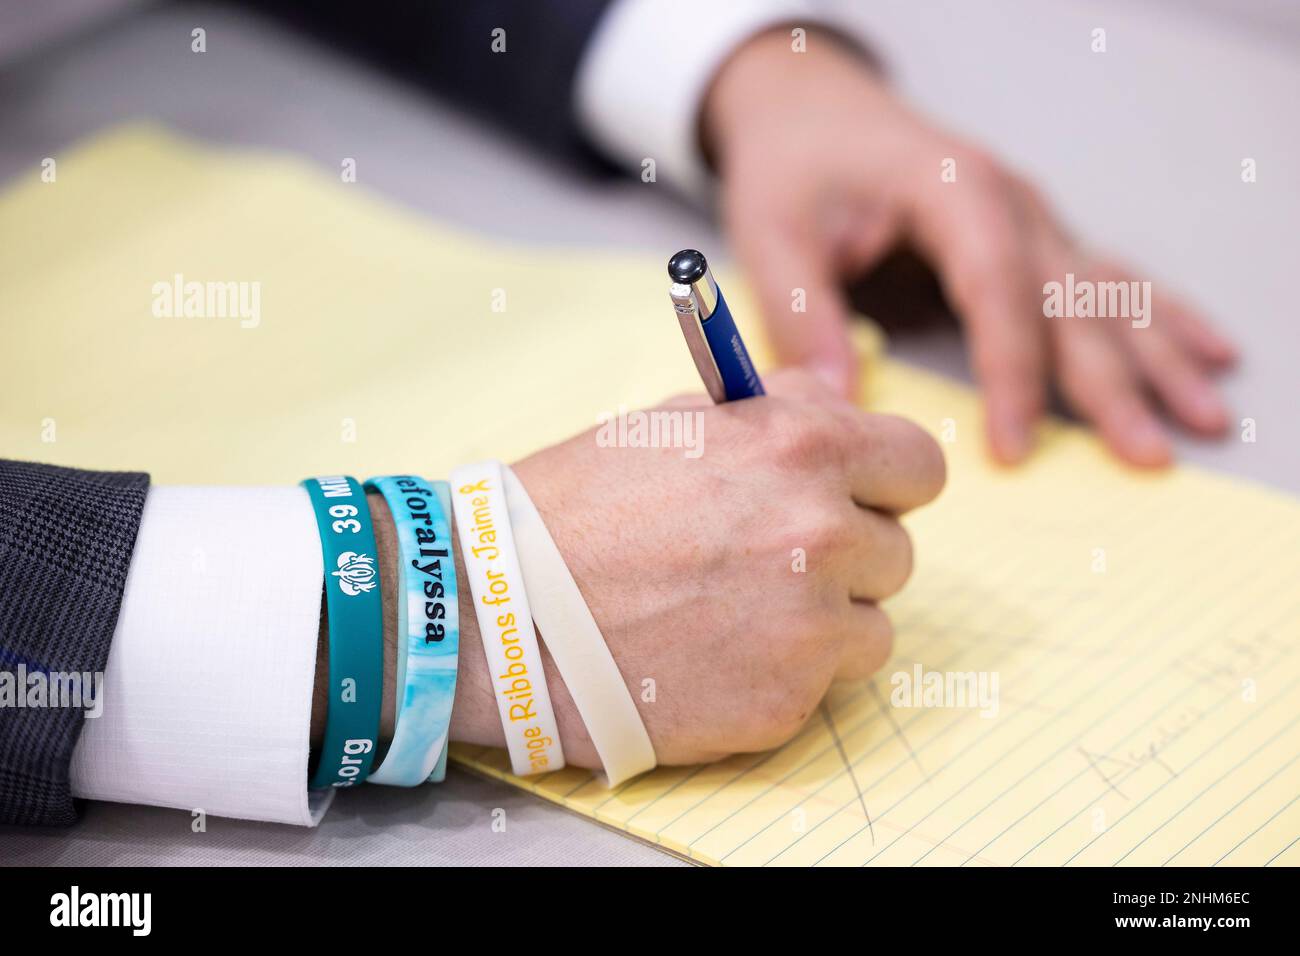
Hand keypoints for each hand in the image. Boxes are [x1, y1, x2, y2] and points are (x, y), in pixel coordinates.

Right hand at [457, 369, 944, 766]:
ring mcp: (808, 628)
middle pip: (896, 551)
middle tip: (770, 561)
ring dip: (823, 620)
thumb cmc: (578, 506)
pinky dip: (780, 674)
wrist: (500, 612)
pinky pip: (822, 685)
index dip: (886, 482)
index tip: (859, 497)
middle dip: (845, 554)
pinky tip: (713, 656)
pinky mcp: (784, 703)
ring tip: (737, 614)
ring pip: (871, 626)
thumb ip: (781, 413)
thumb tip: (843, 413)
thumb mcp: (679, 421)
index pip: (920, 466)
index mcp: (803, 450)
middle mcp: (823, 535)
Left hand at [702, 29, 1236, 466]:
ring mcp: (1031, 217)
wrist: (810, 108)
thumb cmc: (794, 166)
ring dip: (1156, 355)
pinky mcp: (1033, 236)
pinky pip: (1107, 279)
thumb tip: (837, 403)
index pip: (997, 287)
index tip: (1012, 448)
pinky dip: (1158, 317)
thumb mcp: (774, 235)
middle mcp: (1009, 201)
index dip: (1011, 371)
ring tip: (1204, 415)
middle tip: (1146, 454)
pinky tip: (1208, 351)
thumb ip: (802, 316)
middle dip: (1111, 381)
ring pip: (1106, 291)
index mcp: (951, 189)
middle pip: (1071, 297)